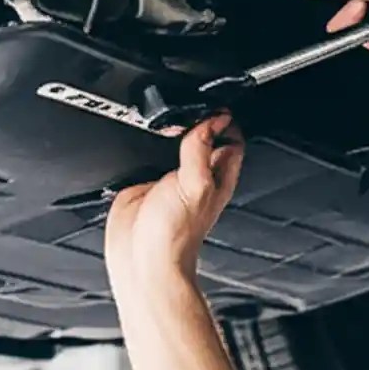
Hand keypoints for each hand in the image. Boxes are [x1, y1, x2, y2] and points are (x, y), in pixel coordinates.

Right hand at [105, 115, 243, 290]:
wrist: (141, 262)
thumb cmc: (174, 237)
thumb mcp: (195, 184)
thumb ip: (200, 149)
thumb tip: (211, 120)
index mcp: (216, 176)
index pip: (230, 138)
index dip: (223, 119)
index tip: (210, 107)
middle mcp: (194, 177)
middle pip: (201, 138)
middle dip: (193, 121)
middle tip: (182, 112)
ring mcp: (168, 181)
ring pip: (172, 146)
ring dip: (165, 133)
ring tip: (160, 121)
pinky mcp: (142, 185)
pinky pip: (143, 158)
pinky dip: (140, 147)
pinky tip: (138, 142)